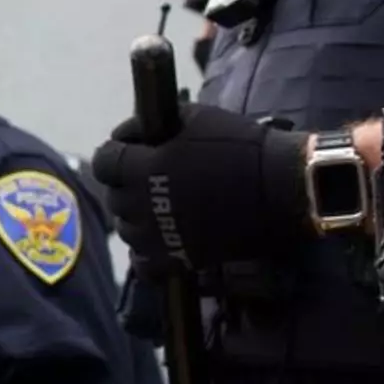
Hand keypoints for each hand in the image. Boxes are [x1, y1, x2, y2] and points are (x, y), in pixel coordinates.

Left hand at [90, 101, 302, 274]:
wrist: (280, 189)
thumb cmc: (238, 146)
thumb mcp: (192, 118)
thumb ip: (149, 126)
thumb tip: (125, 134)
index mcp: (144, 168)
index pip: (103, 162)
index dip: (116, 154)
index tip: (133, 150)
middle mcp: (143, 205)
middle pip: (113, 196)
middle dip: (126, 183)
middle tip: (151, 176)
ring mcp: (159, 237)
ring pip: (127, 229)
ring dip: (136, 216)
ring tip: (159, 204)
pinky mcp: (179, 259)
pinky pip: (143, 264)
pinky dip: (146, 251)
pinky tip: (159, 237)